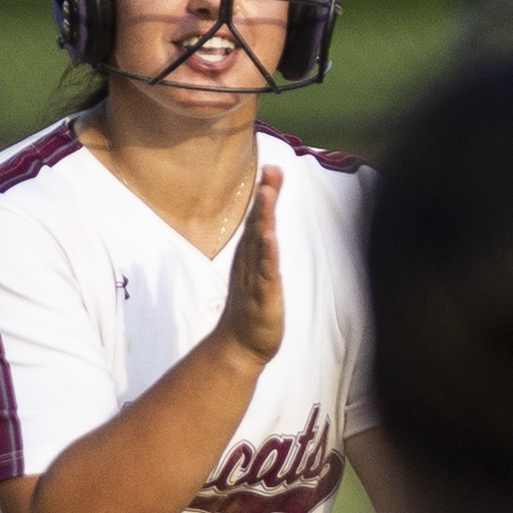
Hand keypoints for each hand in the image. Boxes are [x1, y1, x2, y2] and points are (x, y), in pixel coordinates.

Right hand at [217, 165, 283, 367]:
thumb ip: (263, 250)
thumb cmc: (251, 306)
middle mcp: (249, 261)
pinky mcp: (262, 295)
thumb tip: (266, 228)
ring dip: (263, 217)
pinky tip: (269, 237)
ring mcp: (254, 277)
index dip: (267, 193)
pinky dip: (267, 254)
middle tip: (272, 169)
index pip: (258, 218)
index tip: (273, 167)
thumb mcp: (261, 273)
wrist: (239, 345)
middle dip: (266, 196)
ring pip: (259, 243)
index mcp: (250, 254)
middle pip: (258, 222)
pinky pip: (265, 271)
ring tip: (268, 194)